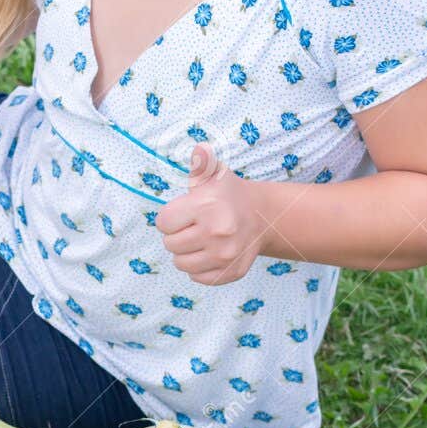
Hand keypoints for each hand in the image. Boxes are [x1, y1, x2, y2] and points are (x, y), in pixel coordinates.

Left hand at [155, 144, 265, 284]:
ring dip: (185, 253)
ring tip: (199, 240)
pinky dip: (198, 268)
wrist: (262, 217)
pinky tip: (208, 253)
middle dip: (176, 235)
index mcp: (207, 206)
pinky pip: (197, 278)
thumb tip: (199, 149)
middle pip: (170, 245)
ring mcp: (225, 255)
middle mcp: (216, 232)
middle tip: (193, 227)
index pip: (163, 223)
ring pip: (181, 264)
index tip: (183, 213)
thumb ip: (201, 163)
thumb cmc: (230, 194)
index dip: (169, 218)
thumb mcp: (215, 174)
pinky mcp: (230, 272)